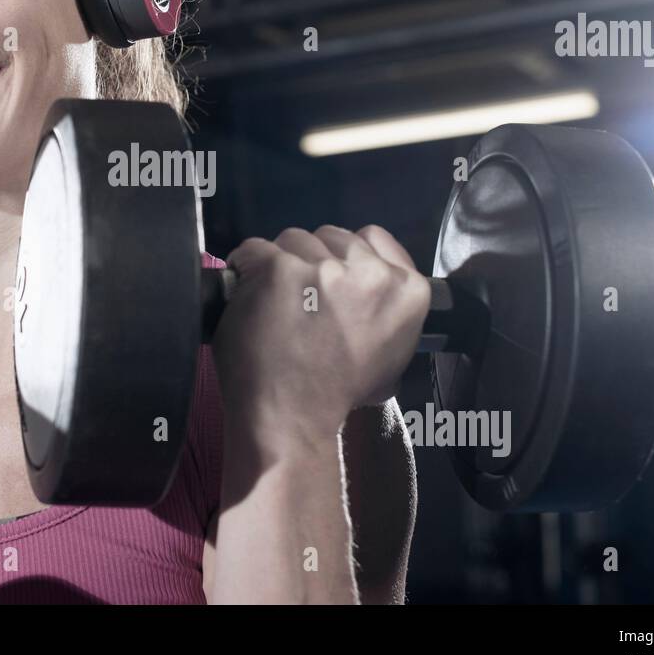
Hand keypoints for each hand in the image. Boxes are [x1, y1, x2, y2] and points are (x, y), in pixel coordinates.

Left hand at [212, 225, 429, 451]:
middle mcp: (370, 273)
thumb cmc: (338, 394)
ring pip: (291, 239)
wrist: (294, 418)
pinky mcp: (278, 269)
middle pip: (329, 236)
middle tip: (299, 301)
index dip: (345, 255)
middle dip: (311, 260)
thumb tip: (363, 289)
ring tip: (273, 304)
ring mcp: (322, 268)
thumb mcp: (392, 354)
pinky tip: (249, 298)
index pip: (373, 237)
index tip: (330, 279)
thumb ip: (385, 309)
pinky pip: (253, 249)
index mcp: (408, 289)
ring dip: (278, 264)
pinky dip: (245, 269)